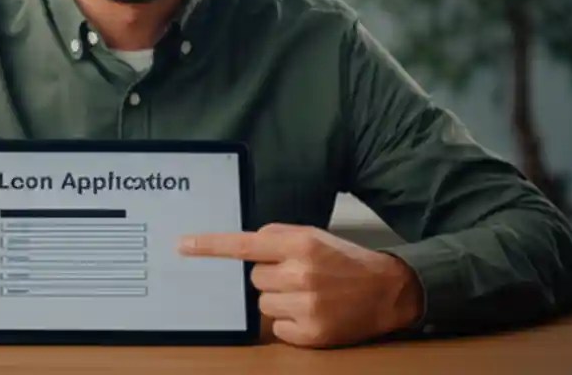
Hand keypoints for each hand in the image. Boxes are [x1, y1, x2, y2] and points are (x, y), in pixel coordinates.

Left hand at [179, 223, 423, 347]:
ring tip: (309, 296)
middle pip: (254, 279)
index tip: (183, 245)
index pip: (246, 244)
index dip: (211, 246)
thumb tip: (248, 245)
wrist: (387, 291)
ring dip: (279, 301)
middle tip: (298, 277)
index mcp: (301, 244)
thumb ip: (279, 236)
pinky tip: (312, 314)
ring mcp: (307, 306)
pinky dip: (289, 324)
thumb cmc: (345, 261)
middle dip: (270, 277)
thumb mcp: (314, 236)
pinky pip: (277, 329)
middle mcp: (302, 274)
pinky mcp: (312, 334)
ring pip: (263, 305)